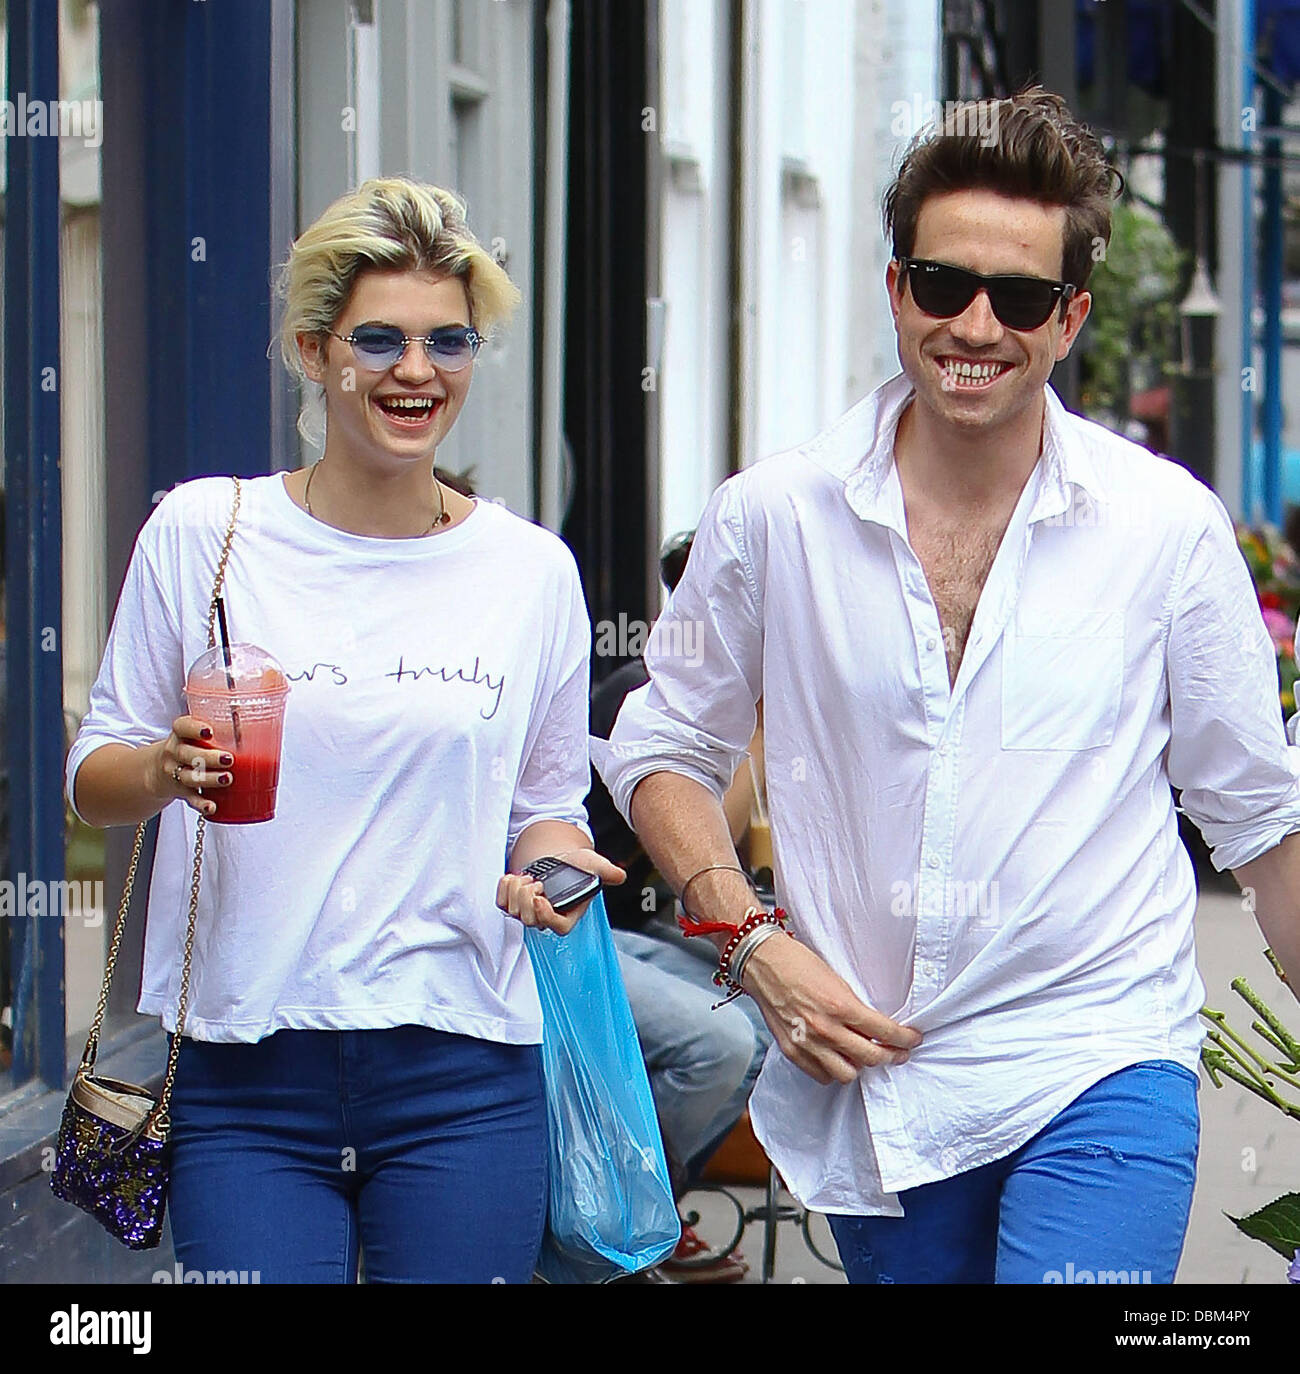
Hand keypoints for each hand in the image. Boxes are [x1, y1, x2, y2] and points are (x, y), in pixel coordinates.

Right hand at [152, 715, 233, 817]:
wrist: (159, 769)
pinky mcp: (181, 791)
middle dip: (209, 757)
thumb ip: (221, 726)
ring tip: (227, 778)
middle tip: (229, 759)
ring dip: (209, 779)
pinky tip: (212, 807)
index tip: (210, 731)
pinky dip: (201, 804)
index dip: (195, 728)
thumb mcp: (197, 733)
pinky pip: (191, 799)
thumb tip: (255, 716)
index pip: (182, 727)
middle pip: (188, 754)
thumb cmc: (190, 746)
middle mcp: (175, 752)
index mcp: (180, 733)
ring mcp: (176, 772)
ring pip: (190, 777)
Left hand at [497, 849, 625, 935]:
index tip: (539, 898)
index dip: (546, 916)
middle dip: (528, 898)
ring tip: (528, 877)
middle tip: (536, 881)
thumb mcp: (595, 865)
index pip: (557, 927)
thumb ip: (607, 871)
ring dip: (516, 891)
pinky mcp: (514, 904)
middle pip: (530, 920)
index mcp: (568, 915)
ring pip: (514, 912)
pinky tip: (513, 876)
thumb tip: (619, 875)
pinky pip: (502, 903)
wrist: (560, 861)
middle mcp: (547, 918)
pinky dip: (504, 889)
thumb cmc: (578, 867)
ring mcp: (528, 913)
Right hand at [742, 935, 922, 1084]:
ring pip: (847, 1074)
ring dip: (859, 1066)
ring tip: (863, 1056)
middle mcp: (826, 1029)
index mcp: (841, 1006)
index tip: (912, 1039)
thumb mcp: (837, 981)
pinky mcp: (792, 1051)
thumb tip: (872, 1028)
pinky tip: (836, 1058)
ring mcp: (808, 1043)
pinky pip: (821, 1075)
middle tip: (898, 1052)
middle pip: (871, 1058)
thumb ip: (854, 1008)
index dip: (905, 1038)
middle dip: (892, 1056)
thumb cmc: (799, 964)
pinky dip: (833, 1070)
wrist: (763, 963)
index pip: (885, 1032)